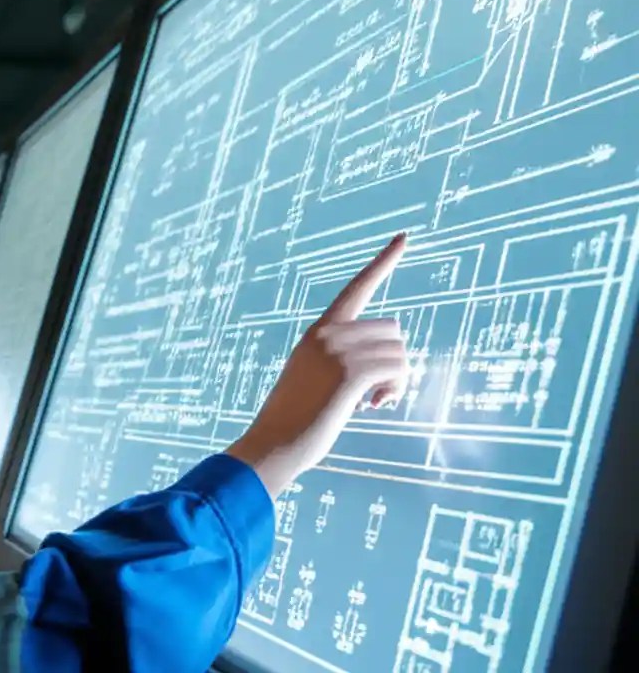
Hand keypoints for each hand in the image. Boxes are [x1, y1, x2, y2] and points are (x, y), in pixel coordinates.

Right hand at [226, 233, 409, 497]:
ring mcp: (338, 349)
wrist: (274, 443)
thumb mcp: (315, 381)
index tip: (405, 237)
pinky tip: (374, 406)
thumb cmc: (295, 422)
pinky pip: (397, 369)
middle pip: (392, 330)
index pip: (357, 288)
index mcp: (318, 331)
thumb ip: (342, 361)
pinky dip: (394, 390)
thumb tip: (391, 363)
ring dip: (397, 381)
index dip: (383, 262)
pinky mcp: (351, 371)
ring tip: (374, 402)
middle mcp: (328, 333)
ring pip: (399, 352)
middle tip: (379, 394)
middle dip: (394, 362)